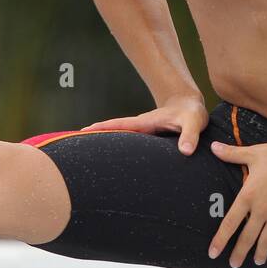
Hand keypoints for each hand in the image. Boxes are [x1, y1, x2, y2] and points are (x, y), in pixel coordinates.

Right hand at [84, 94, 209, 154]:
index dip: (103, 128)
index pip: (120, 125)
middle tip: (71, 144)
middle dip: (94, 136)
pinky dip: (117, 149)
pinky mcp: (147, 140)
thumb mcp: (194, 123)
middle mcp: (141, 127)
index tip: (83, 131)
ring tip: (84, 156)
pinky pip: (129, 144)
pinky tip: (110, 161)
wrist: (191, 106)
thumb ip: (190, 136)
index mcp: (146, 122)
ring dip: (103, 144)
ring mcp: (142, 133)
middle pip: (113, 132)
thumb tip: (185, 151)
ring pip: (119, 139)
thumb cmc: (192, 113)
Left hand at [208, 137, 266, 267]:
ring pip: (266, 242)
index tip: (213, 253)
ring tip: (256, 262)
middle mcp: (262, 210)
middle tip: (233, 264)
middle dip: (239, 253)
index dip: (220, 240)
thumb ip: (231, 154)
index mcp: (248, 196)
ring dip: (259, 254)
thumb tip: (213, 147)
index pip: (230, 223)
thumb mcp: (253, 153)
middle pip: (247, 238)